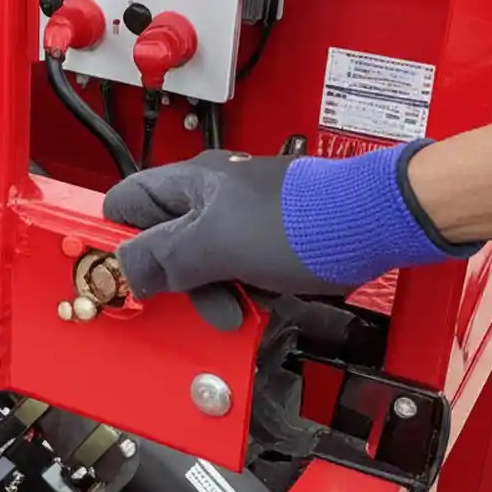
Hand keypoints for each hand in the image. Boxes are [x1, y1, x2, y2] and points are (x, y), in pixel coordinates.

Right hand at [102, 143, 478, 328]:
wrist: (375, 223)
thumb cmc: (300, 224)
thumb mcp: (215, 246)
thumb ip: (163, 258)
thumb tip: (124, 269)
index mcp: (189, 184)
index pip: (125, 205)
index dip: (117, 242)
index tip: (122, 280)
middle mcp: (211, 195)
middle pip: (165, 242)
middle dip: (177, 280)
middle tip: (200, 302)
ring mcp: (243, 216)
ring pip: (203, 262)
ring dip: (215, 292)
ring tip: (241, 307)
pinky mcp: (272, 238)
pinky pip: (239, 270)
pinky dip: (246, 290)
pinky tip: (265, 300)